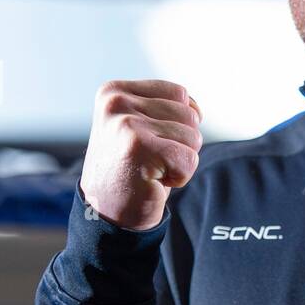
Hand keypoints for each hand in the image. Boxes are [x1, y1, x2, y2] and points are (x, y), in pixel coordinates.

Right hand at [80, 79, 202, 229]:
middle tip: (149, 161)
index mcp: (114, 91)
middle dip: (180, 144)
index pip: (178, 94)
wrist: (108, 213)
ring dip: (179, 161)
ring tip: (150, 170)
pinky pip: (189, 160)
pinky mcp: (139, 148)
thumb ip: (164, 108)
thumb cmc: (129, 169)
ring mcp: (126, 124)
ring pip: (193, 137)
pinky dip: (179, 177)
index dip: (177, 124)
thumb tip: (196, 109)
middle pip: (189, 115)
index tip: (149, 143)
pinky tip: (153, 181)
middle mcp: (116, 103)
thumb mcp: (140, 127)